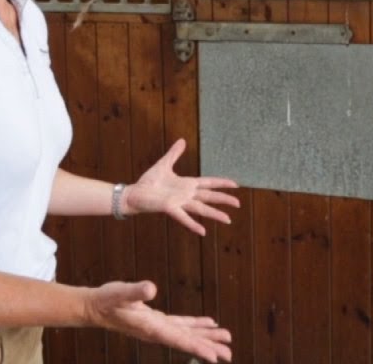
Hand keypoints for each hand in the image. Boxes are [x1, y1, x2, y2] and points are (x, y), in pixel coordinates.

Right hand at [84, 281, 231, 361]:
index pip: (179, 341)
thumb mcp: (120, 293)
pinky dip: (196, 324)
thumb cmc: (107, 300)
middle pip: (187, 341)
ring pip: (187, 334)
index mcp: (151, 328)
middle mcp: (157, 331)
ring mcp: (158, 327)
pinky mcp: (157, 321)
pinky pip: (181, 325)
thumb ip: (135, 291)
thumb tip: (151, 288)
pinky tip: (209, 323)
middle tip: (229, 354)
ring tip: (225, 339)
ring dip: (206, 337)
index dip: (197, 348)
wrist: (94, 307)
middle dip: (208, 347)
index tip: (215, 357)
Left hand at [125, 139, 240, 234]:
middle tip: (238, 204)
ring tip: (227, 220)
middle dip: (224, 199)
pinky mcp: (170, 208)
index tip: (235, 184)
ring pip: (201, 208)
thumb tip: (182, 140)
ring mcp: (179, 202)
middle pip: (209, 196)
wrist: (134, 193)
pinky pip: (183, 217)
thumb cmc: (148, 181)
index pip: (209, 182)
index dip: (222, 183)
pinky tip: (203, 232)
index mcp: (187, 184)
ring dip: (215, 214)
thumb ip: (174, 153)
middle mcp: (186, 194)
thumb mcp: (164, 164)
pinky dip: (193, 225)